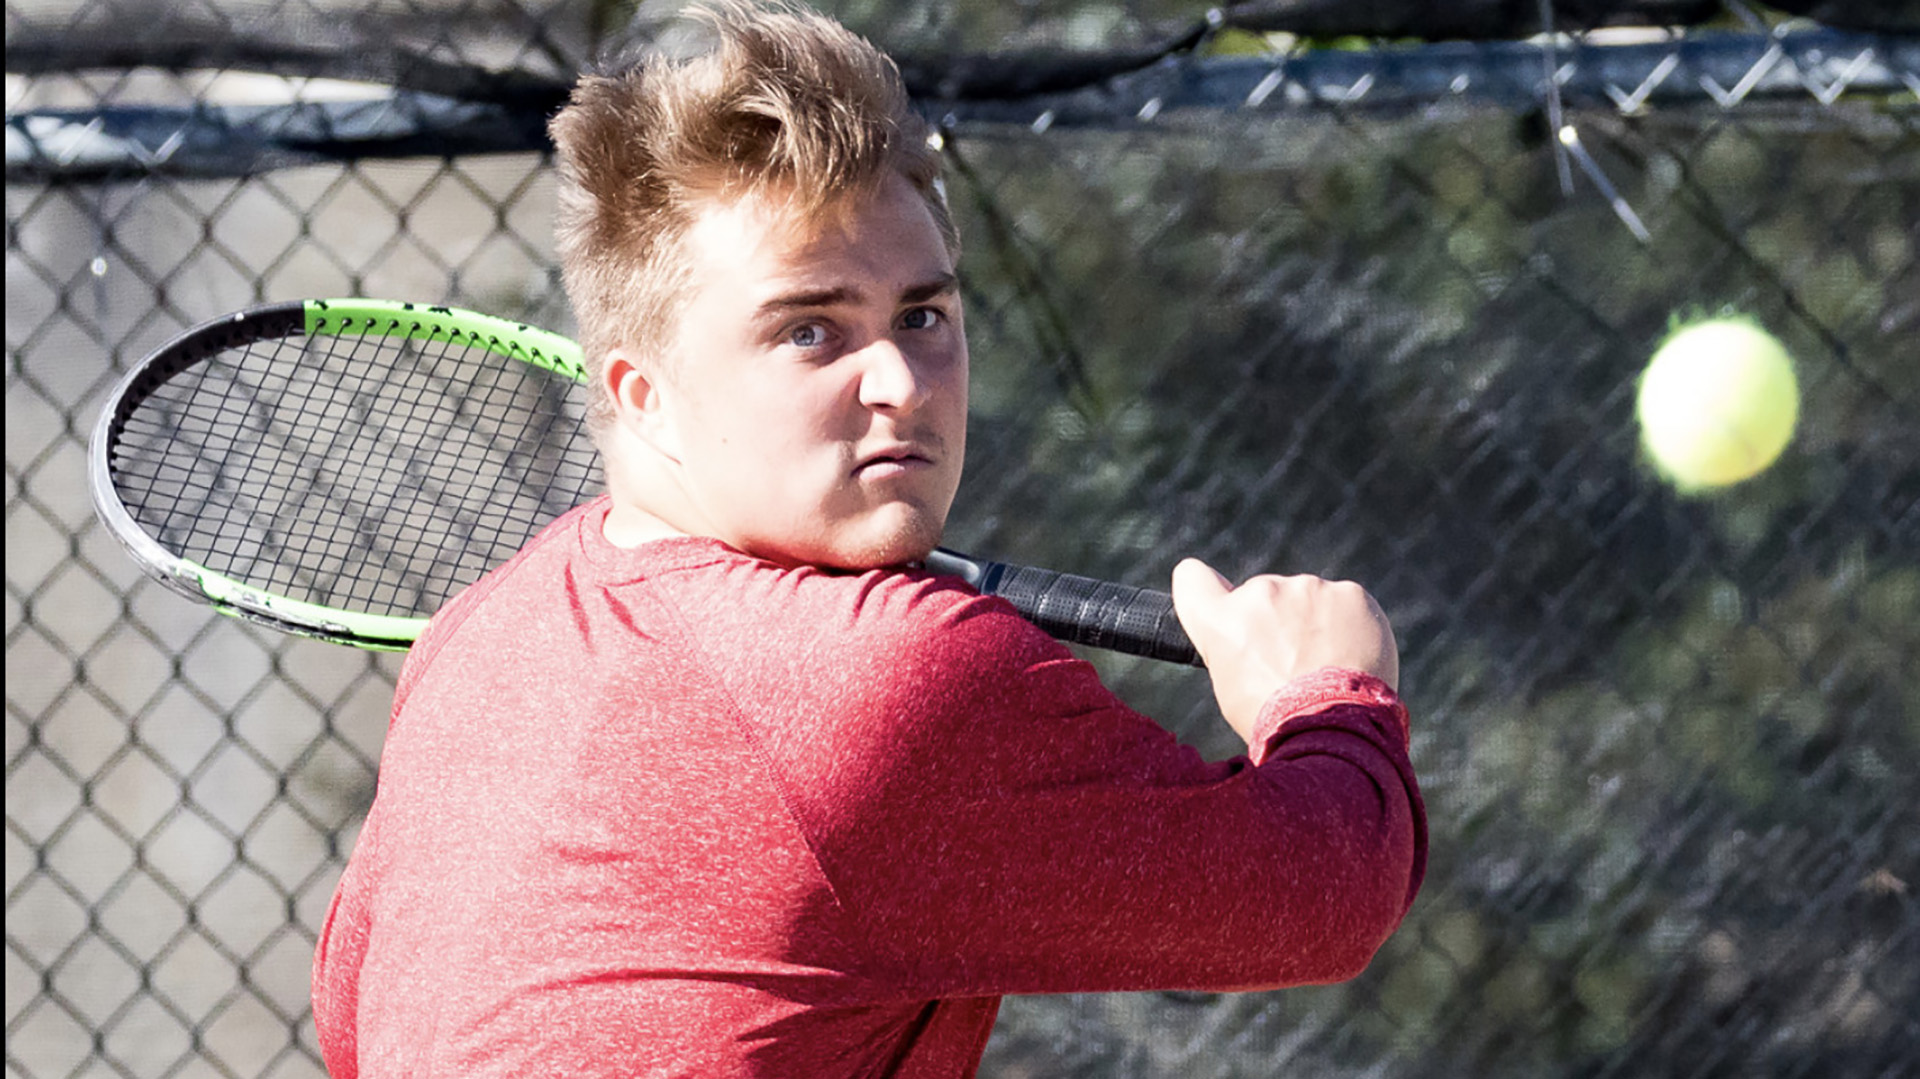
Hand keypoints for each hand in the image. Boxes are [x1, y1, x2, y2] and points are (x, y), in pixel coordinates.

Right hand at [1170, 558, 1398, 742]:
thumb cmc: (1275, 719)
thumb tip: (1247, 632)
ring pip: (1308, 599)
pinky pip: (1346, 603)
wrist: (1334, 729)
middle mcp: (1260, 593)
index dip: (1206, 589)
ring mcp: (1307, 589)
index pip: (1193, 578)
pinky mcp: (1348, 593)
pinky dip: (1350, 624)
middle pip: (1266, 597)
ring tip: (1329, 666)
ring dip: (1315, 622)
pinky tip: (1353, 657)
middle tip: (1294, 663)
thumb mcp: (1231, 687)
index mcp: (1221, 619)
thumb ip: (1232, 645)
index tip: (1222, 603)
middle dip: (1278, 621)